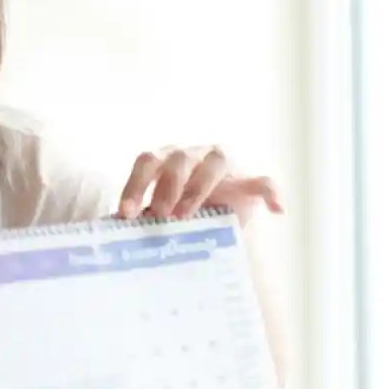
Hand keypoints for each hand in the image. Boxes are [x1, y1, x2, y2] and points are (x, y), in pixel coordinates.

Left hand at [116, 146, 283, 226]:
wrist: (217, 232)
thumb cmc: (178, 222)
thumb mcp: (158, 219)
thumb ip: (140, 219)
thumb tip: (112, 232)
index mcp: (166, 160)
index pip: (148, 161)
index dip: (135, 184)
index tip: (125, 213)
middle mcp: (194, 156)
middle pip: (178, 157)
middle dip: (166, 186)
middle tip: (158, 216)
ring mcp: (225, 166)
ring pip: (216, 161)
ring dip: (198, 188)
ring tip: (186, 217)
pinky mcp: (250, 183)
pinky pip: (264, 182)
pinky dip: (271, 193)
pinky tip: (277, 210)